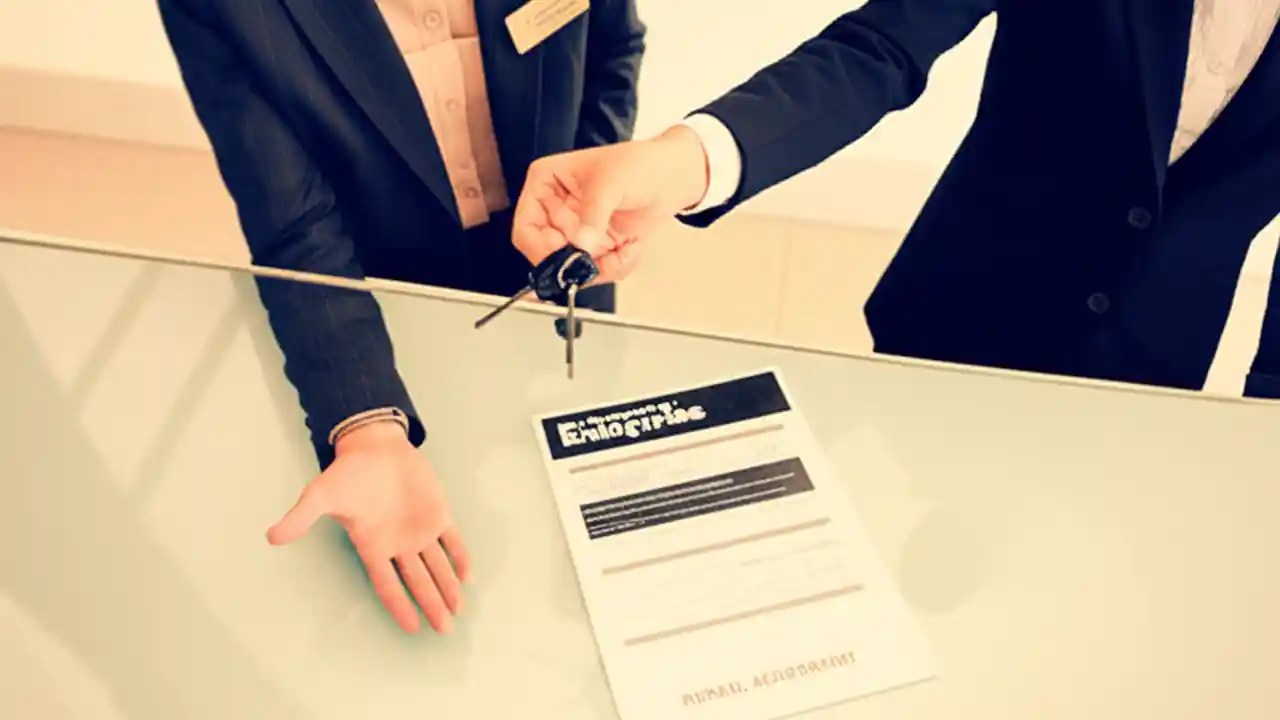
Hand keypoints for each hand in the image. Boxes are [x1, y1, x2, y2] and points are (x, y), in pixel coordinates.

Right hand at [266, 422, 470, 633]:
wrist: (374, 445)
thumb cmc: (348, 473)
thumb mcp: (321, 494)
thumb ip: (301, 517)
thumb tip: (271, 537)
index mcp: (373, 545)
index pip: (387, 584)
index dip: (400, 605)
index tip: (412, 628)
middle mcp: (398, 543)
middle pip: (418, 581)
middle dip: (432, 604)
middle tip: (445, 629)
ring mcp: (419, 529)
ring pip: (437, 565)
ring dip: (448, 587)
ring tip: (458, 610)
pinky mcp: (437, 512)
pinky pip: (451, 539)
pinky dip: (460, 556)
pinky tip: (468, 575)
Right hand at [513, 125, 710, 283]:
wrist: (673, 177)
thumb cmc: (640, 164)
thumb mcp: (611, 183)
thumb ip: (593, 215)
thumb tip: (580, 244)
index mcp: (546, 183)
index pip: (525, 226)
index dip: (539, 248)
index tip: (563, 257)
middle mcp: (556, 210)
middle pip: (546, 254)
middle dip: (575, 262)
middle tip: (596, 263)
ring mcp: (576, 231)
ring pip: (573, 267)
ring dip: (602, 267)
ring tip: (626, 249)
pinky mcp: (595, 246)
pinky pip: (596, 271)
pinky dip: (616, 266)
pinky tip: (632, 246)